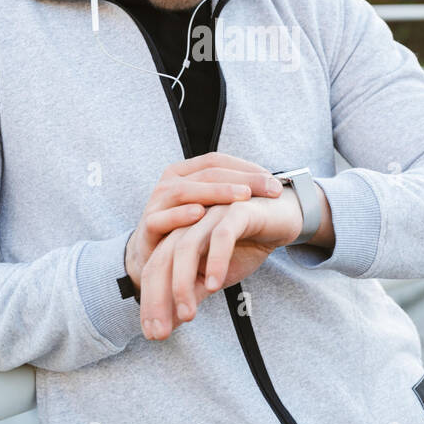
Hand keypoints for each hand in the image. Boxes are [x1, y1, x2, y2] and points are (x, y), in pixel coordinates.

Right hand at [126, 152, 281, 294]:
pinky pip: (162, 218)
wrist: (154, 262)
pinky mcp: (147, 227)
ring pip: (186, 191)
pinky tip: (200, 214)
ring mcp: (157, 203)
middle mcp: (170, 183)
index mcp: (185, 172)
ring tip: (244, 196)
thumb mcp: (211, 210)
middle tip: (271, 189)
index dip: (247, 168)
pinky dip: (180, 216)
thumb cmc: (191, 233)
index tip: (275, 182)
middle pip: (209, 173)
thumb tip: (276, 186)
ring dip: (216, 192)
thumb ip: (233, 195)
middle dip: (243, 180)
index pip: (218, 161)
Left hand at [139, 189, 304, 340]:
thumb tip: (169, 325)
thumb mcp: (215, 275)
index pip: (154, 269)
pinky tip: (214, 285)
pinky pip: (222, 235)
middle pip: (162, 259)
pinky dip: (216, 260)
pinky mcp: (237, 210)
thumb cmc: (245, 244)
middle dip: (157, 297)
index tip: (152, 335)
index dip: (150, 301)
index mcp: (178, 235)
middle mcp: (189, 222)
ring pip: (186, 247)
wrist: (282, 216)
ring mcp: (211, 213)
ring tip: (188, 316)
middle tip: (159, 334)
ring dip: (182, 283)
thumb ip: (192, 294)